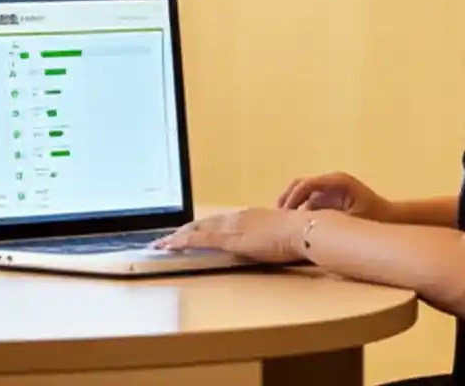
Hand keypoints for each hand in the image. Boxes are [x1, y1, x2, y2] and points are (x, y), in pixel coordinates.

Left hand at [153, 208, 310, 263]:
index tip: (186, 234)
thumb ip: (264, 239)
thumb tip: (261, 245)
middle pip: (201, 225)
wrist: (304, 230)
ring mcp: (231, 226)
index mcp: (246, 217)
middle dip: (181, 233)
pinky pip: (200, 240)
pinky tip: (171, 246)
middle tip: (165, 240)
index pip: (215, 223)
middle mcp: (234, 218)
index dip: (198, 229)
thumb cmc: (296, 235)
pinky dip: (182, 242)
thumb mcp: (276, 236)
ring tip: (160, 245)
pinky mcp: (230, 237)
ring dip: (176, 238)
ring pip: (195, 231)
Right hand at [277, 171, 390, 221]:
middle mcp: (331, 181)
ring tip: (282, 223)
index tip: (285, 215)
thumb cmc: (376, 218)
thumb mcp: (353, 220)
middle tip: (277, 218)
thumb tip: (308, 225)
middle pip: (300, 184)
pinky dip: (299, 210)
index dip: (292, 198)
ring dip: (291, 204)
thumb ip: (331, 221)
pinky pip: (308, 201)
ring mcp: (329, 188)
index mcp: (338, 182)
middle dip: (287, 199)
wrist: (391, 217)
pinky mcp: (328, 198)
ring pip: (301, 192)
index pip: (307, 184)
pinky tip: (294, 225)